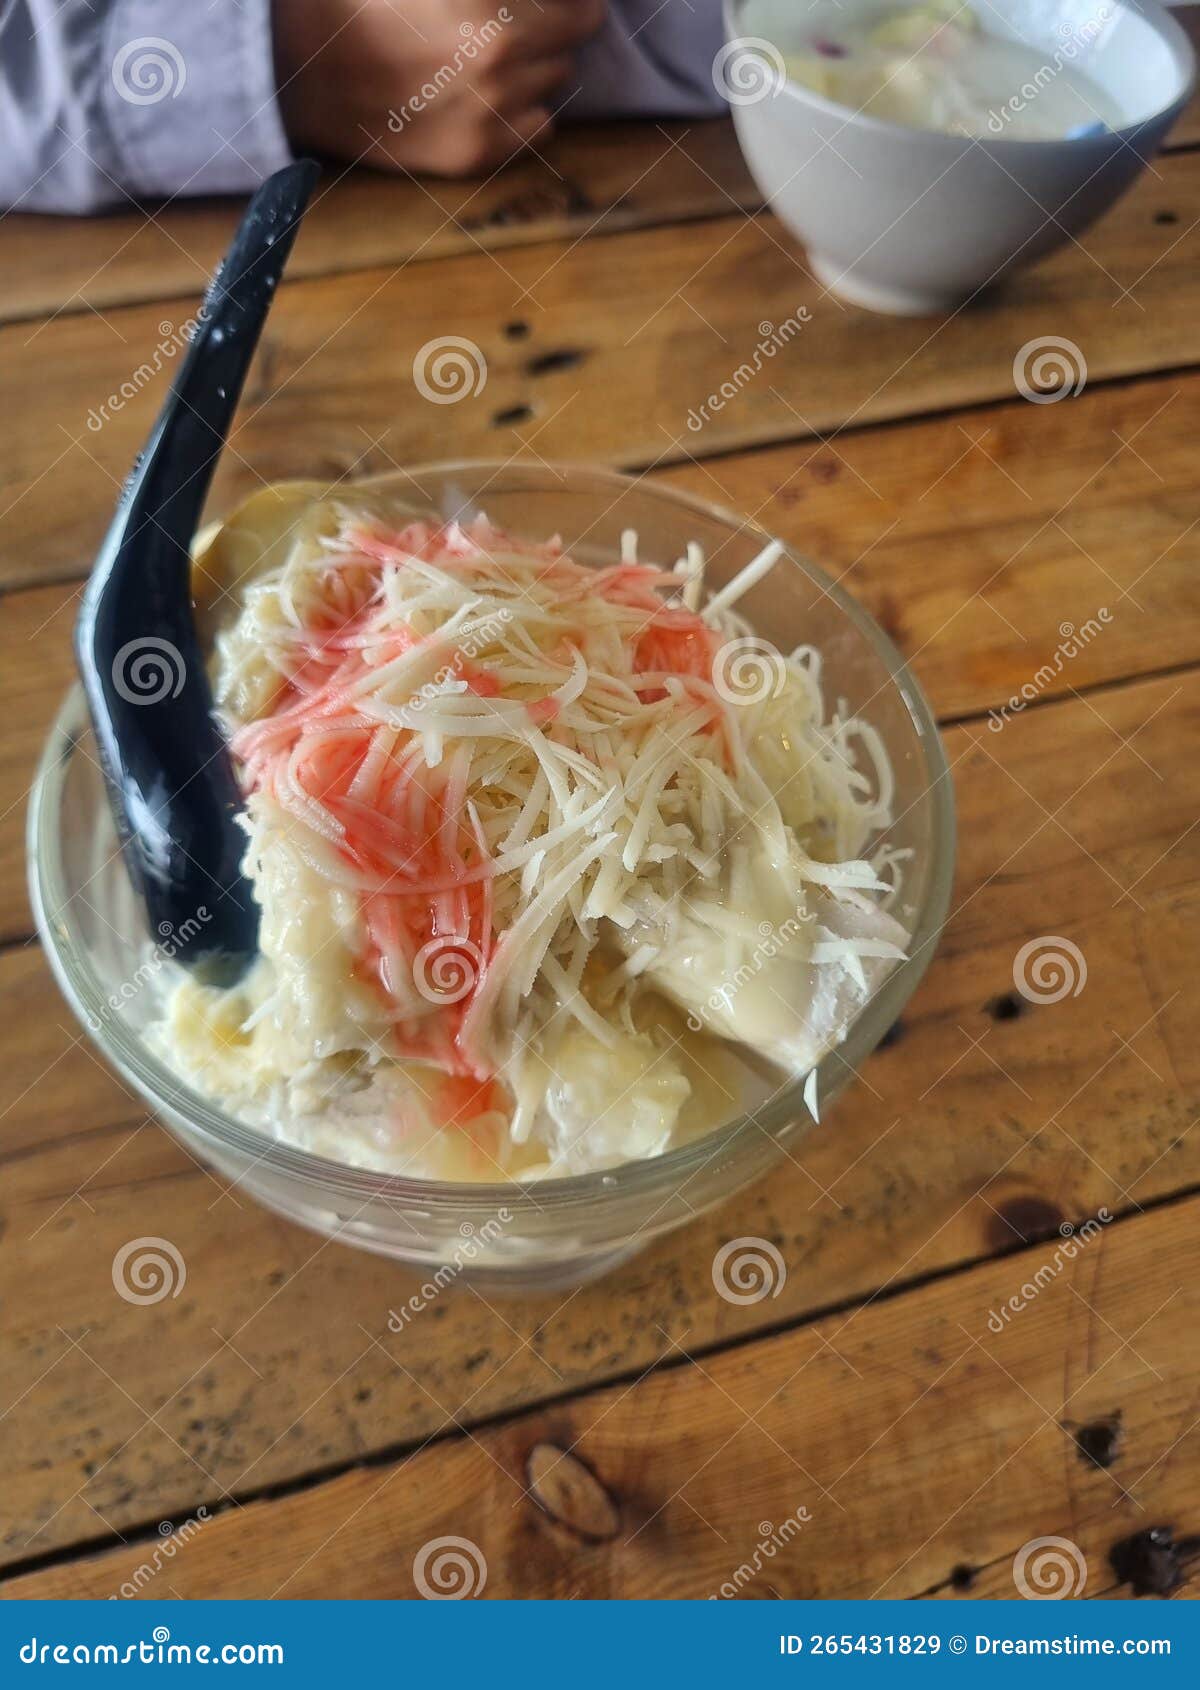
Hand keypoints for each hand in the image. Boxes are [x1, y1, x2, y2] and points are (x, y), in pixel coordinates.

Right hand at [273, 0, 606, 176]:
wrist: (303, 70)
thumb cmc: (360, 1)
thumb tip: (530, 3)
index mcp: (488, 5)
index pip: (583, 8)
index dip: (569, 0)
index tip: (549, 2)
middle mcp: (501, 58)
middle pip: (573, 41)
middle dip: (551, 26)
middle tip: (514, 20)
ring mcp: (491, 112)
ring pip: (556, 82)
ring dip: (537, 65)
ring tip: (490, 57)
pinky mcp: (476, 153)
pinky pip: (541, 127)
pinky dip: (527, 109)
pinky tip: (491, 95)